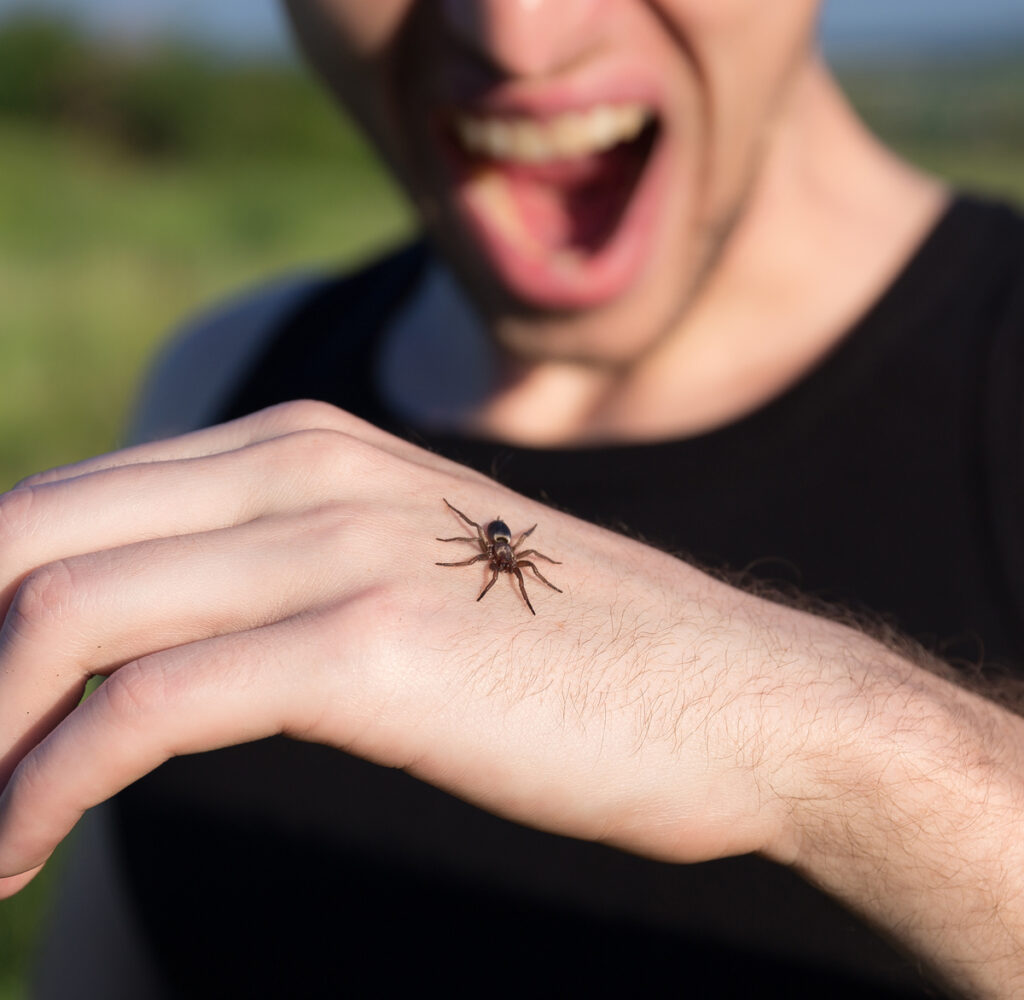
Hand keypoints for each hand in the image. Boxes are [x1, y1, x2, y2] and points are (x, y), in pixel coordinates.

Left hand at [0, 399, 812, 897]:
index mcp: (300, 443)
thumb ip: (286, 563)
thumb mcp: (403, 568)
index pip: (66, 501)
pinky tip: (23, 848)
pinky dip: (49, 782)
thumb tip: (163, 619)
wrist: (735, 693)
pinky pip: (147, 709)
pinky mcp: (374, 648)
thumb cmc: (570, 652)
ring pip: (64, 613)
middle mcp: (304, 468)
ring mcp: (339, 548)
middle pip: (33, 535)